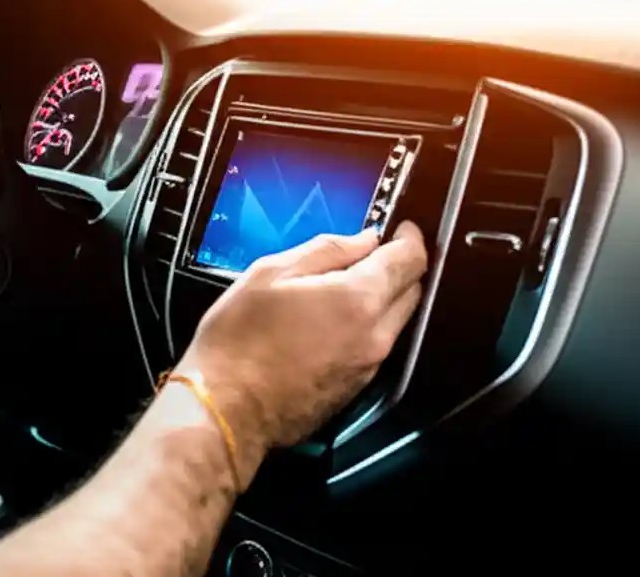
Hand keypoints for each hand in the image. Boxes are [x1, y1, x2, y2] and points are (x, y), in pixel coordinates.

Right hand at [178, 222, 427, 452]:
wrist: (227, 410)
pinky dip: (367, 327)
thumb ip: (326, 250)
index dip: (409, 238)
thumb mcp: (271, 273)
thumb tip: (366, 240)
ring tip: (345, 288)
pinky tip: (332, 324)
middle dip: (400, 268)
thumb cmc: (240, 337)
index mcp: (358, 299)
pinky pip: (376, 346)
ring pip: (396, 321)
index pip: (409, 260)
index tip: (400, 228)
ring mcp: (369, 366)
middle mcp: (376, 335)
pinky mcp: (356, 389)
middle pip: (412, 291)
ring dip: (383, 299)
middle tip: (372, 254)